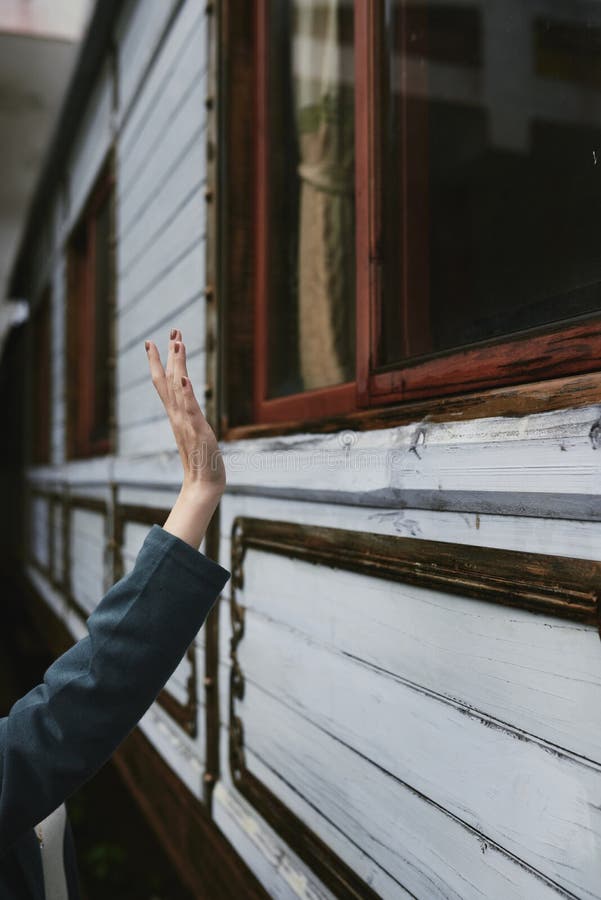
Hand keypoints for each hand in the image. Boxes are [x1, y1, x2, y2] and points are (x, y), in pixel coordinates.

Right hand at [144, 329, 225, 497]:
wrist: (202, 487)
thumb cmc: (202, 463)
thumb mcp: (194, 435)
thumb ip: (189, 421)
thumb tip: (188, 409)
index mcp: (176, 416)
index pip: (164, 384)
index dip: (159, 362)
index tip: (154, 341)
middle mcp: (177, 416)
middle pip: (168, 380)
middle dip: (169, 355)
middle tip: (173, 330)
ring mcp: (186, 423)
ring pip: (178, 389)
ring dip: (177, 365)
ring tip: (177, 343)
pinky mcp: (197, 432)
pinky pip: (190, 410)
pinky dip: (186, 394)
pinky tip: (184, 378)